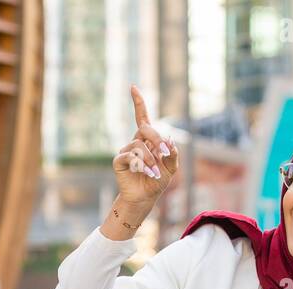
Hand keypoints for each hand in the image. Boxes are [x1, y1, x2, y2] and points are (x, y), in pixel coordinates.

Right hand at [111, 85, 178, 210]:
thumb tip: (170, 139)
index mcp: (148, 140)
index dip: (138, 102)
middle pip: (145, 128)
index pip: (142, 117)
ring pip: (139, 145)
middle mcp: (136, 142)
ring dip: (151, 159)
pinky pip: (130, 156)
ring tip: (155, 173)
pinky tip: (147, 173)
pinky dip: (142, 165)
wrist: (145, 197)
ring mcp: (126, 151)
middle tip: (165, 152)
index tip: (133, 87)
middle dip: (157, 139)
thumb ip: (173, 154)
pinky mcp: (119, 161)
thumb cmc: (157, 181)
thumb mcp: (171, 168)